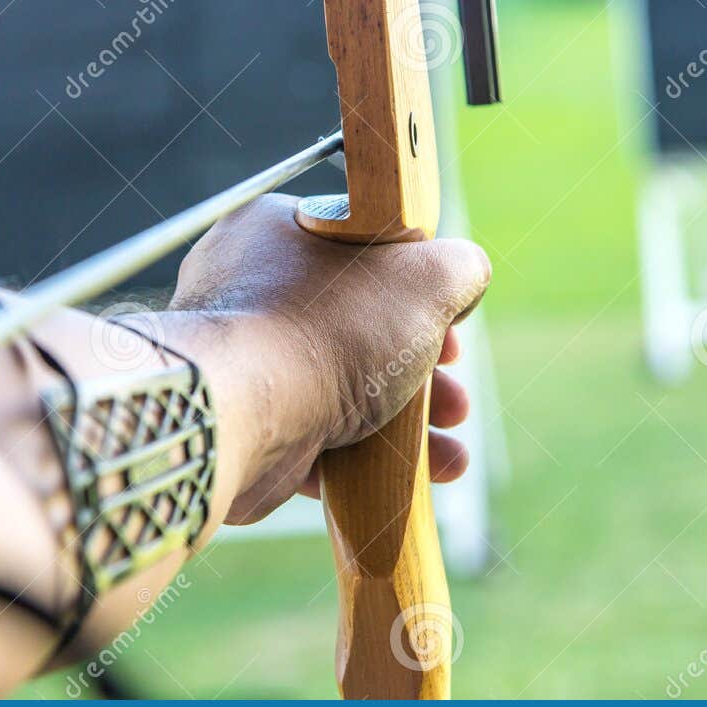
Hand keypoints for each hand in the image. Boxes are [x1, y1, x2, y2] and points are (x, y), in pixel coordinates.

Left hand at [168, 195, 489, 521]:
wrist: (242, 415)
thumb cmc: (326, 330)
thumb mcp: (422, 279)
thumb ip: (457, 268)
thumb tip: (465, 276)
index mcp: (277, 231)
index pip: (360, 250)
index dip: (417, 289)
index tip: (451, 327)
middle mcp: (247, 288)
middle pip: (357, 325)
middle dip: (423, 372)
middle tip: (455, 401)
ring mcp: (242, 358)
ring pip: (341, 387)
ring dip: (407, 422)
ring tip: (451, 453)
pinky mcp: (242, 419)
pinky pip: (315, 434)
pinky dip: (368, 456)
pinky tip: (423, 475)